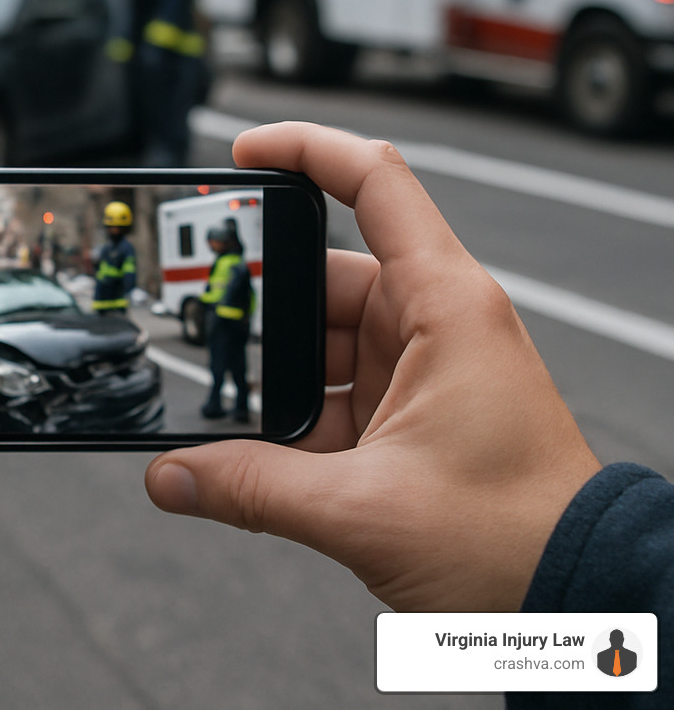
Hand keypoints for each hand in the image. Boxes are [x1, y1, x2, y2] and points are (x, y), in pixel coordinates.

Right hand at [145, 122, 599, 611]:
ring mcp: (420, 369)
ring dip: (275, 377)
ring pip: (319, 343)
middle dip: (261, 306)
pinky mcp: (408, 416)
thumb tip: (171, 475)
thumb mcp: (363, 509)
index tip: (241, 151)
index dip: (304, 150)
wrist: (578, 598)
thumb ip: (252, 487)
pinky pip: (330, 394)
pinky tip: (256, 453)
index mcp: (444, 305)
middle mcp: (433, 323)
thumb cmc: (518, 537)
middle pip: (322, 276)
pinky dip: (291, 420)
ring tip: (228, 409)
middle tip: (203, 325)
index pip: (373, 182)